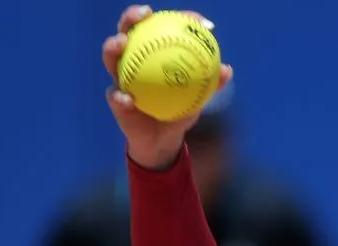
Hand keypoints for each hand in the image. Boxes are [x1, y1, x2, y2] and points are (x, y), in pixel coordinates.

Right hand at [101, 7, 234, 169]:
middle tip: (145, 14)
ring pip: (111, 57)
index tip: (188, 16)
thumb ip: (211, 83)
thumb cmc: (179, 111)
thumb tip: (226, 69)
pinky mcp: (116, 101)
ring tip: (123, 43)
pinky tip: (128, 99)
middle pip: (127, 31)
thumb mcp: (198, 98)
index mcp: (151, 55)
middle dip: (132, 17)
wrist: (164, 140)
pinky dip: (120, 97)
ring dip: (114, 47)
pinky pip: (115, 97)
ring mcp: (121, 79)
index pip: (157, 29)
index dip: (171, 17)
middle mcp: (132, 61)